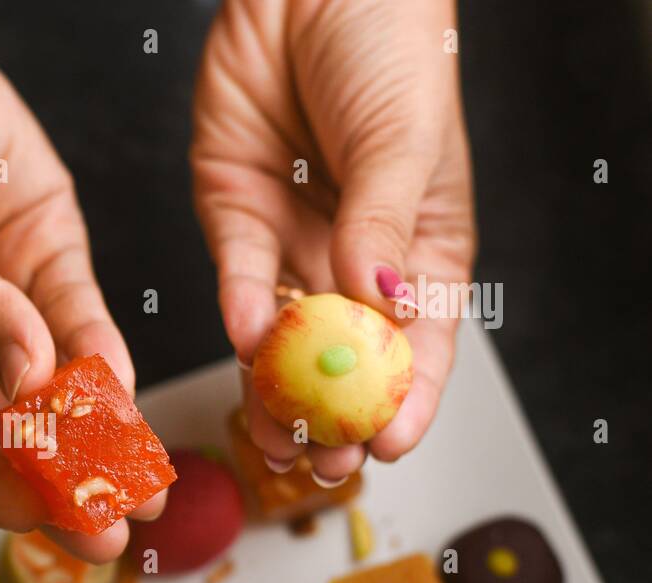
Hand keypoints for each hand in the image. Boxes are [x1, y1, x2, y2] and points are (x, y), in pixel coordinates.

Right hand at [0, 0, 159, 561]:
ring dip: (102, 438)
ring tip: (144, 482)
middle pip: (11, 438)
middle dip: (64, 485)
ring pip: (59, 391)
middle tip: (114, 528)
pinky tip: (124, 392)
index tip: (48, 519)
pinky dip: (104, 359)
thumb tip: (31, 378)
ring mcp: (2, 309)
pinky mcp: (47, 260)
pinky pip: (82, 323)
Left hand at [191, 0, 475, 480]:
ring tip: (271, 433)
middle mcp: (351, 260)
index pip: (419, 344)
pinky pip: (236, 279)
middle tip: (321, 461)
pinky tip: (246, 338)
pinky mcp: (234, 219)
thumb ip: (383, 225)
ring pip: (282, 339)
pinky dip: (239, 310)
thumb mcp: (404, 141)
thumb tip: (375, 304)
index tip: (389, 446)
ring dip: (274, 389)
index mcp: (417, 251)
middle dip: (331, 416)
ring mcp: (291, 243)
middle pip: (343, 360)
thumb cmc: (387, 52)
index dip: (407, 401)